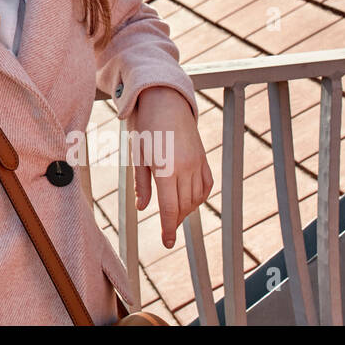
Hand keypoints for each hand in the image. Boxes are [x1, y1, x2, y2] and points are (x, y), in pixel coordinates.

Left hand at [129, 86, 212, 248]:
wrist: (166, 102)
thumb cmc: (147, 127)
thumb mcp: (138, 155)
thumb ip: (142, 183)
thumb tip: (143, 207)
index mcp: (166, 169)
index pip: (170, 208)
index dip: (168, 228)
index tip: (167, 242)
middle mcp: (185, 169)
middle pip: (183, 206)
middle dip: (175, 220)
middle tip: (168, 229)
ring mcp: (197, 164)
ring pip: (196, 198)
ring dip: (186, 210)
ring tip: (176, 215)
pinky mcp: (204, 159)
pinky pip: (206, 186)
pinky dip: (199, 197)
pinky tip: (190, 200)